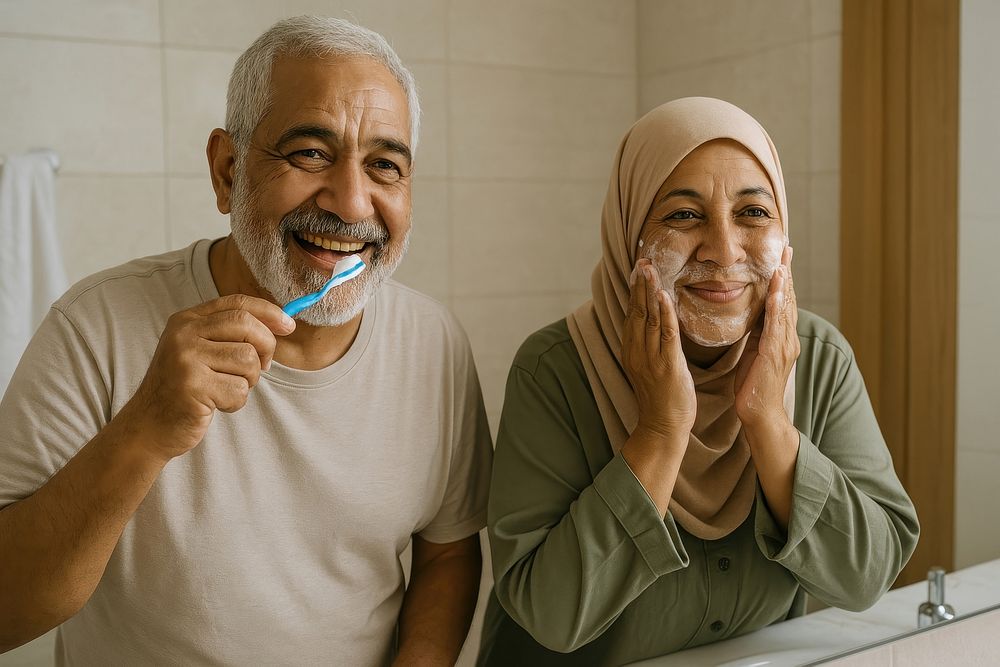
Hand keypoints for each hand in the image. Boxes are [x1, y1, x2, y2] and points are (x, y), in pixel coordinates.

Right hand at [123, 294, 295, 460]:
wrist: (148, 425)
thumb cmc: (184, 388)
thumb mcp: (200, 351)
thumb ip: (230, 335)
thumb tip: (281, 325)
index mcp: (187, 320)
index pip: (236, 303)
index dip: (268, 312)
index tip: (288, 325)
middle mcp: (183, 334)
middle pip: (246, 325)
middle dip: (266, 346)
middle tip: (262, 367)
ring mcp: (185, 359)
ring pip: (247, 359)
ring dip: (248, 380)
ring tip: (227, 388)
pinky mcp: (192, 386)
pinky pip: (238, 389)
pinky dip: (236, 402)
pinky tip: (216, 404)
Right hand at [622, 259, 696, 439]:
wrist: (663, 427)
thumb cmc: (661, 399)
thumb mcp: (650, 368)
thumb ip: (651, 345)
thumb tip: (657, 325)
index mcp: (632, 351)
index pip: (632, 314)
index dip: (635, 290)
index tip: (639, 268)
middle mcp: (638, 352)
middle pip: (637, 311)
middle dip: (640, 284)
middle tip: (643, 259)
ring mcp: (651, 358)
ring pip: (649, 318)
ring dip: (649, 291)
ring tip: (650, 269)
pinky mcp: (667, 366)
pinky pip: (666, 334)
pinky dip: (664, 313)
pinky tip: (663, 295)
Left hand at [734, 246, 799, 428]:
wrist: (759, 414)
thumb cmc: (753, 386)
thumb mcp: (753, 352)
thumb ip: (756, 333)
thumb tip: (750, 314)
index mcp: (781, 337)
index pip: (783, 301)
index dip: (782, 278)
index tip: (781, 256)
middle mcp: (787, 338)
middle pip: (788, 299)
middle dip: (787, 273)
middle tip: (787, 248)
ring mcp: (784, 347)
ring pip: (785, 310)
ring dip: (784, 285)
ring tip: (782, 263)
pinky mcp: (775, 355)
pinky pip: (775, 328)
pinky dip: (777, 309)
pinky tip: (776, 294)